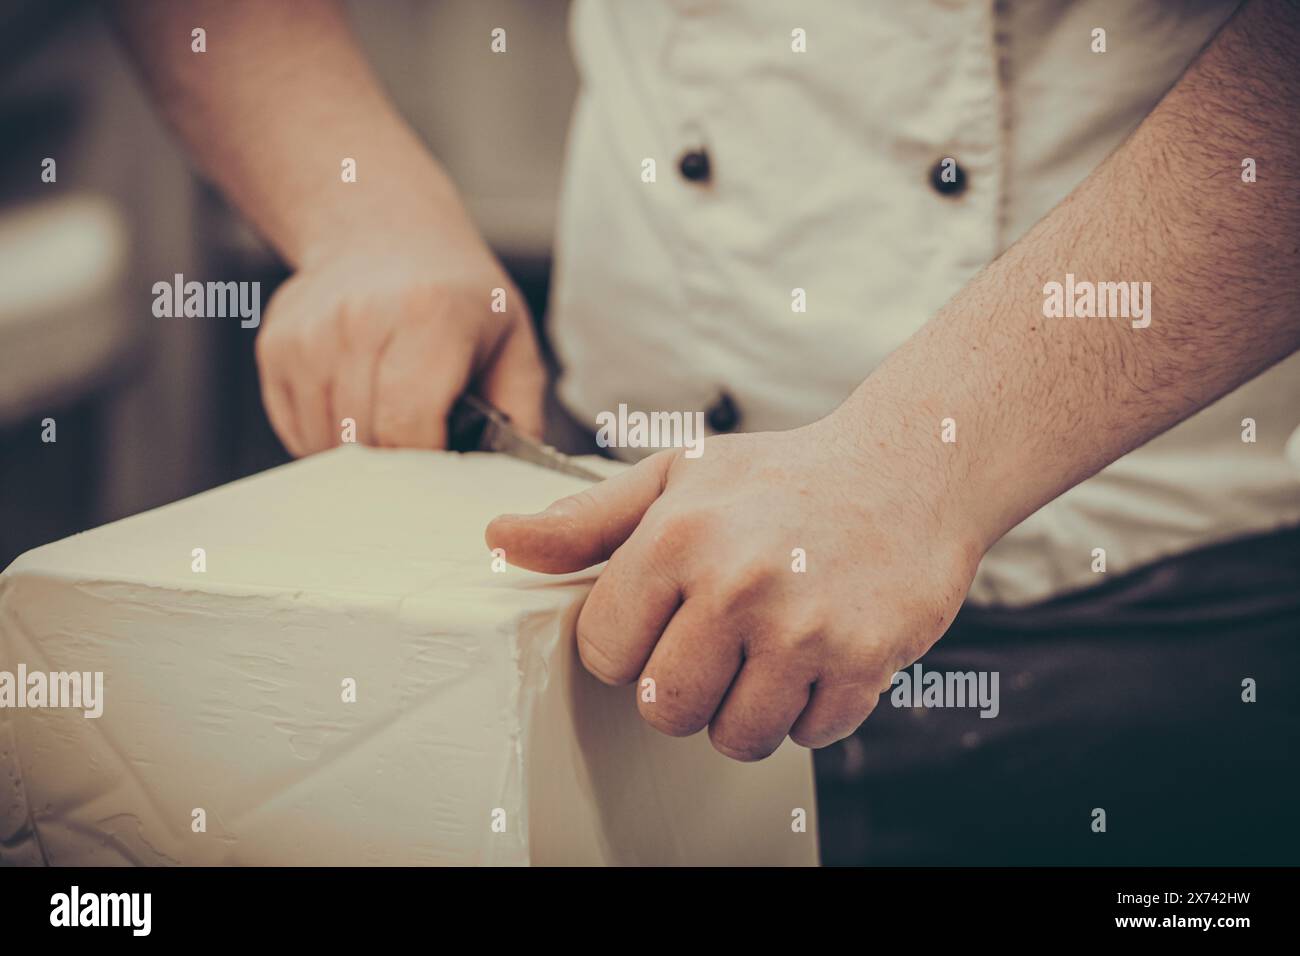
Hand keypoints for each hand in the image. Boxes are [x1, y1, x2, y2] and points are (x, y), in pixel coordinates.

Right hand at [255, 231, 545, 455]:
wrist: (385, 233)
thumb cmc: (457, 297)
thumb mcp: (513, 341)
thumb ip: (522, 412)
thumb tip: (507, 477)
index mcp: (428, 315)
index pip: (408, 426)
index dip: (428, 461)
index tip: (446, 460)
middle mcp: (358, 319)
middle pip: (366, 440)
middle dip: (399, 460)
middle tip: (425, 441)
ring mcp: (309, 334)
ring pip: (326, 443)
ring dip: (362, 453)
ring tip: (392, 420)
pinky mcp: (276, 348)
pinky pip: (297, 431)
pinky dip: (327, 440)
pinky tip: (358, 408)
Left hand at [485, 415, 984, 759]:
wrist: (910, 469)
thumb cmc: (780, 478)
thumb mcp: (676, 477)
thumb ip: (585, 520)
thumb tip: (499, 539)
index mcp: (675, 537)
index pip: (605, 653)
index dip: (631, 646)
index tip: (664, 621)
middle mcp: (735, 584)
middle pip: (664, 709)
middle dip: (684, 689)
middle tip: (720, 644)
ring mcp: (803, 628)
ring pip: (736, 737)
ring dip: (748, 708)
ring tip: (771, 649)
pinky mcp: (864, 661)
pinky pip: (808, 734)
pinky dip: (812, 708)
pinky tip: (822, 652)